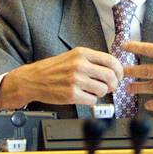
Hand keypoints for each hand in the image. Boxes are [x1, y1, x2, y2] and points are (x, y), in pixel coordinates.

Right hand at [0, 47, 122, 108]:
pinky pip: (92, 100)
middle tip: (110, 87)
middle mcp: (80, 65)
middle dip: (113, 84)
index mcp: (82, 53)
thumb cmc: (53, 69)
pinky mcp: (72, 95)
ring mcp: (76, 80)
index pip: (111, 60)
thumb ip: (91, 61)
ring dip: (100, 93)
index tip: (119, 76)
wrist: (33, 79)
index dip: (119, 70)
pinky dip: (90, 100)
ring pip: (103, 90)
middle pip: (110, 76)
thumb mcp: (72, 56)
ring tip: (91, 90)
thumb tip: (113, 69)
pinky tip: (82, 96)